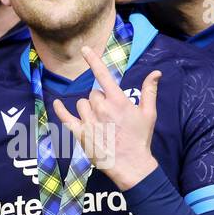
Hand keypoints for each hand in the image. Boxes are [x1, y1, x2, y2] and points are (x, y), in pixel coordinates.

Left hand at [51, 47, 160, 190]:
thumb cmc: (140, 139)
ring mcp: (90, 122)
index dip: (93, 60)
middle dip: (99, 100)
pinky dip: (60, 110)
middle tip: (109, 115)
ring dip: (88, 109)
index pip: (103, 75)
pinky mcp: (81, 134)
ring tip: (99, 121)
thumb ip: (149, 91)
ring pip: (82, 104)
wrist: (132, 164)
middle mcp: (102, 108)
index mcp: (118, 101)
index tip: (84, 49)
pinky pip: (66, 118)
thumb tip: (156, 72)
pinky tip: (58, 103)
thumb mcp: (149, 114)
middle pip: (93, 93)